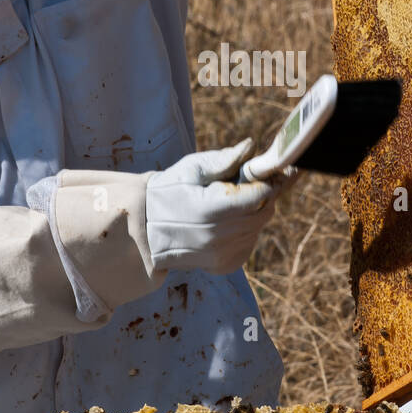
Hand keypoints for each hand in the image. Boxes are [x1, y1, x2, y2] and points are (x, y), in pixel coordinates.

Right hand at [145, 139, 280, 273]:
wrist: (145, 228)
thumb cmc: (169, 191)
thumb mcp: (191, 168)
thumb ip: (223, 159)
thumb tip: (250, 146)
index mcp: (208, 210)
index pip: (258, 196)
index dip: (266, 181)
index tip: (266, 171)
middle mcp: (216, 238)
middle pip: (264, 212)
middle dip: (263, 195)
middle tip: (248, 183)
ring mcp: (220, 256)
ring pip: (258, 227)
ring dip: (253, 212)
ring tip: (230, 203)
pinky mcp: (223, 265)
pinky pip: (249, 243)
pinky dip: (246, 230)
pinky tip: (227, 221)